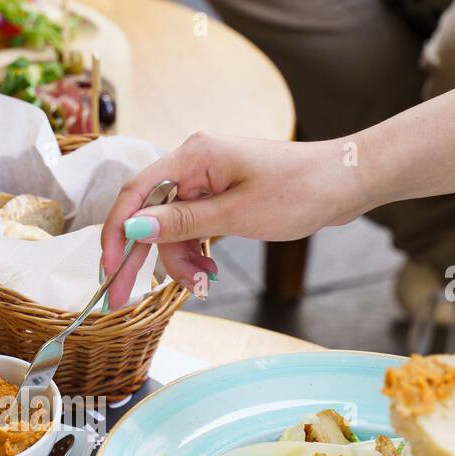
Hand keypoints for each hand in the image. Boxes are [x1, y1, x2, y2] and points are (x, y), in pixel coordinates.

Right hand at [100, 134, 363, 308]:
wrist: (346, 182)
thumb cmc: (301, 190)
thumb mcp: (237, 214)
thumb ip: (182, 223)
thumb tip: (133, 230)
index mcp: (193, 157)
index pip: (135, 195)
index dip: (115, 235)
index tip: (108, 271)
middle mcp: (193, 164)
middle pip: (147, 214)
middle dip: (137, 258)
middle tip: (121, 298)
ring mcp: (207, 180)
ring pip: (170, 228)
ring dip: (178, 260)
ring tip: (200, 284)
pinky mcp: (220, 195)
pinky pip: (191, 228)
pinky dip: (194, 253)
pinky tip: (207, 272)